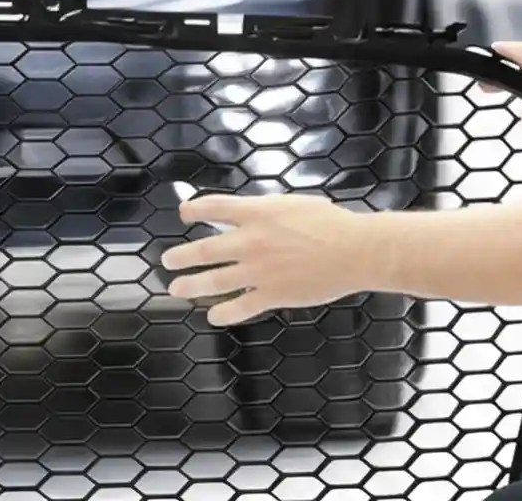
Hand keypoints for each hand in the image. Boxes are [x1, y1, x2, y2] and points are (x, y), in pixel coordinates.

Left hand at [161, 193, 369, 326]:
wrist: (354, 250)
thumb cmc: (329, 222)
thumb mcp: (291, 204)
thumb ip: (265, 210)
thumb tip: (249, 212)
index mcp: (257, 213)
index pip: (214, 208)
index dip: (194, 210)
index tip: (184, 213)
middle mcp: (250, 241)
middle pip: (204, 249)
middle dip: (181, 256)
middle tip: (167, 260)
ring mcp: (258, 270)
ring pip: (214, 281)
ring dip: (191, 285)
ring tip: (176, 288)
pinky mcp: (271, 294)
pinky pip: (240, 306)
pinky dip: (223, 313)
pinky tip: (213, 315)